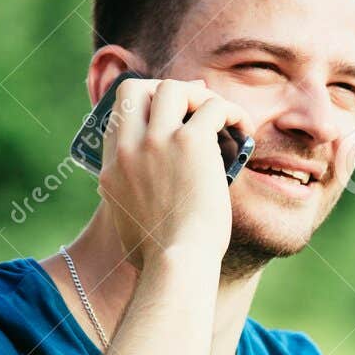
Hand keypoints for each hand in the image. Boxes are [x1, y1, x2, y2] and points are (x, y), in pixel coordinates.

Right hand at [98, 76, 250, 269]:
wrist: (176, 266)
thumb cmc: (159, 261)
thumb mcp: (127, 228)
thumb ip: (126, 205)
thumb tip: (139, 204)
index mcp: (111, 170)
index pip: (119, 117)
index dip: (146, 108)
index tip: (172, 116)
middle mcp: (129, 150)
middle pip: (136, 89)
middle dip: (165, 91)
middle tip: (194, 109)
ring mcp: (156, 142)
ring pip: (173, 88)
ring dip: (200, 98)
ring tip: (221, 118)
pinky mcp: (190, 143)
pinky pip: (214, 106)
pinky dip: (232, 112)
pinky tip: (243, 128)